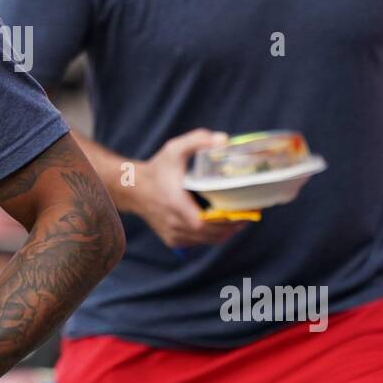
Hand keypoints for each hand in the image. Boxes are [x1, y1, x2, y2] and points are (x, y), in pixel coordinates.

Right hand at [136, 128, 248, 248]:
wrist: (133, 189)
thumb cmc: (156, 169)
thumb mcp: (174, 149)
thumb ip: (197, 140)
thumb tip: (224, 139)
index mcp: (176, 204)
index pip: (205, 223)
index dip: (227, 221)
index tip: (245, 211)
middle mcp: (174, 223)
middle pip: (212, 234)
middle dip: (234, 226)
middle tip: (249, 212)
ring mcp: (173, 235)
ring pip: (208, 241)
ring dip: (225, 232)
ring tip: (239, 218)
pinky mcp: (173, 240)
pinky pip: (200, 243)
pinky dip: (213, 235)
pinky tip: (221, 223)